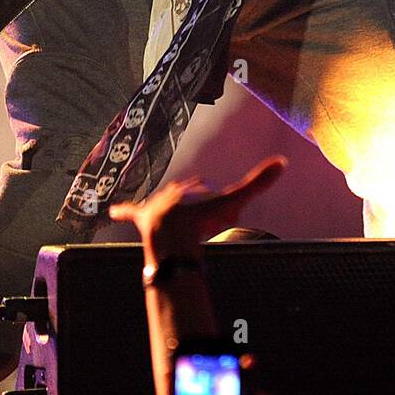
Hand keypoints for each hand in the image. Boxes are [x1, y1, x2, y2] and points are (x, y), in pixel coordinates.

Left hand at [109, 155, 286, 259]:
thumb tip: (284, 162)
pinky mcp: (141, 219)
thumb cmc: (203, 219)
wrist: (173, 233)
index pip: (200, 186)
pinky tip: (111, 210)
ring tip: (172, 223)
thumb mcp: (234, 201)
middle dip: (188, 201)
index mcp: (190, 187)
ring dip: (166, 210)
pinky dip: (122, 210)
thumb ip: (258, 183)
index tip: (212, 203)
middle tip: (195, 215)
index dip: (207, 196)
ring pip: (160, 204)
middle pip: (180, 195)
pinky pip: (129, 211)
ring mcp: (154, 206)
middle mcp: (171, 193)